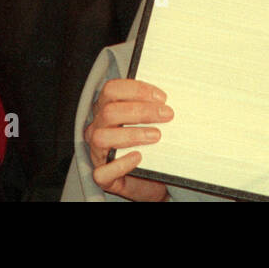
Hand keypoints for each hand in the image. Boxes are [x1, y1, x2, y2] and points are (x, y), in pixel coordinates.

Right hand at [83, 79, 172, 201]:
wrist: (150, 177)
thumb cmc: (150, 145)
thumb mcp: (150, 122)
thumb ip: (155, 108)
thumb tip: (171, 101)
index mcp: (106, 110)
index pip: (112, 89)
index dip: (137, 90)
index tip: (162, 98)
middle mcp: (98, 129)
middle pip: (109, 111)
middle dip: (141, 111)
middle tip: (166, 115)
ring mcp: (97, 153)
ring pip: (101, 138)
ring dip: (131, 134)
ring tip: (156, 136)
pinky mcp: (102, 177)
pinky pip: (102, 172)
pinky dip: (121, 164)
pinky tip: (138, 157)